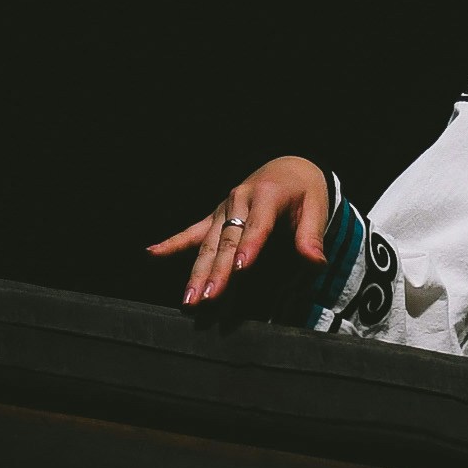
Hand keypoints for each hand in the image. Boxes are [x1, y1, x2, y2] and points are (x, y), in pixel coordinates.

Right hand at [147, 155, 331, 308]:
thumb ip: (312, 236)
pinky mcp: (214, 216)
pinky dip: (172, 243)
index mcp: (267, 195)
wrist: (287, 168)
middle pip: (227, 240)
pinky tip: (152, 253)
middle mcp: (240, 200)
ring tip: (190, 298)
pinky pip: (192, 232)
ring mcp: (224, 209)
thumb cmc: (303, 191)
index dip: (249, 247)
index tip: (241, 270)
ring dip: (197, 272)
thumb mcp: (316, 207)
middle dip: (218, 271)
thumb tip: (315, 262)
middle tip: (209, 297)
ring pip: (208, 243)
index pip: (258, 226)